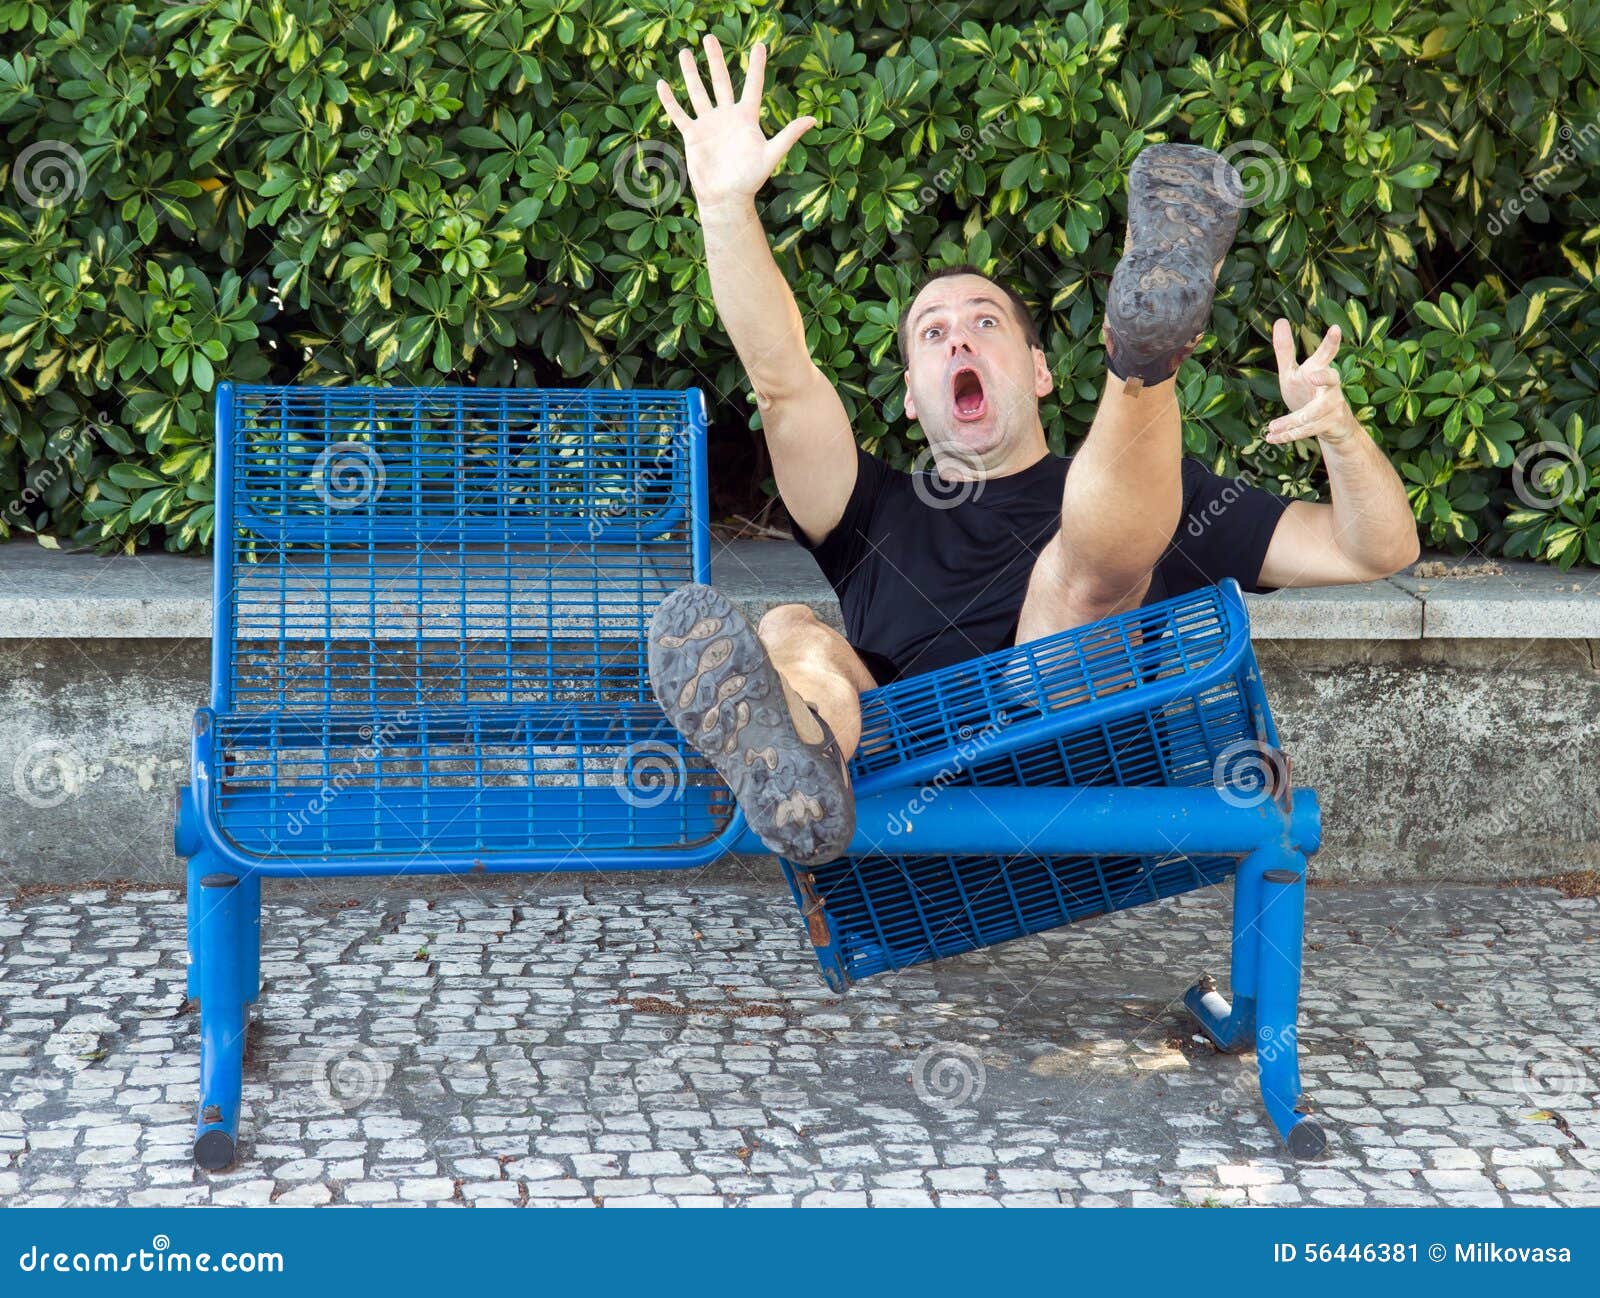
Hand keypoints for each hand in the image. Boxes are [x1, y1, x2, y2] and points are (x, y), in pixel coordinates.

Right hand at [656, 36, 815, 216]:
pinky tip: (662, 84)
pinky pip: (679, 114)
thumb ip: (789, 135)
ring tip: (685, 51)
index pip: (753, 86)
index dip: (757, 67)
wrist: (726, 198)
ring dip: (690, 73)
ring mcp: (708, 124)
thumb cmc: (750, 179)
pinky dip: (670, 100)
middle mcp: (727, 117)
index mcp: (747, 118)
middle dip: (715, 60)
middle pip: (721, 82)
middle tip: (709, 38)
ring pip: (698, 92)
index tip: (760, 45)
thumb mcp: (771, 155)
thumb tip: (813, 120)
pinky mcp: (692, 135)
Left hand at [1266, 318, 1359, 446]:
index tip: (1335, 328)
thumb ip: (1286, 351)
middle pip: (1332, 379)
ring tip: (1272, 426)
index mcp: (1320, 370)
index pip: (1326, 354)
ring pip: (1313, 413)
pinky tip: (1270, 438)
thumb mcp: (1293, 372)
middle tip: (1313, 376)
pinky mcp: (1330, 425)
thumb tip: (1280, 320)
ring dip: (1291, 421)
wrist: (1329, 426)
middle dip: (1323, 377)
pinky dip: (1288, 436)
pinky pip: (1308, 431)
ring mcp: (1333, 407)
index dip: (1331, 342)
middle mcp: (1331, 387)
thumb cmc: (1308, 393)